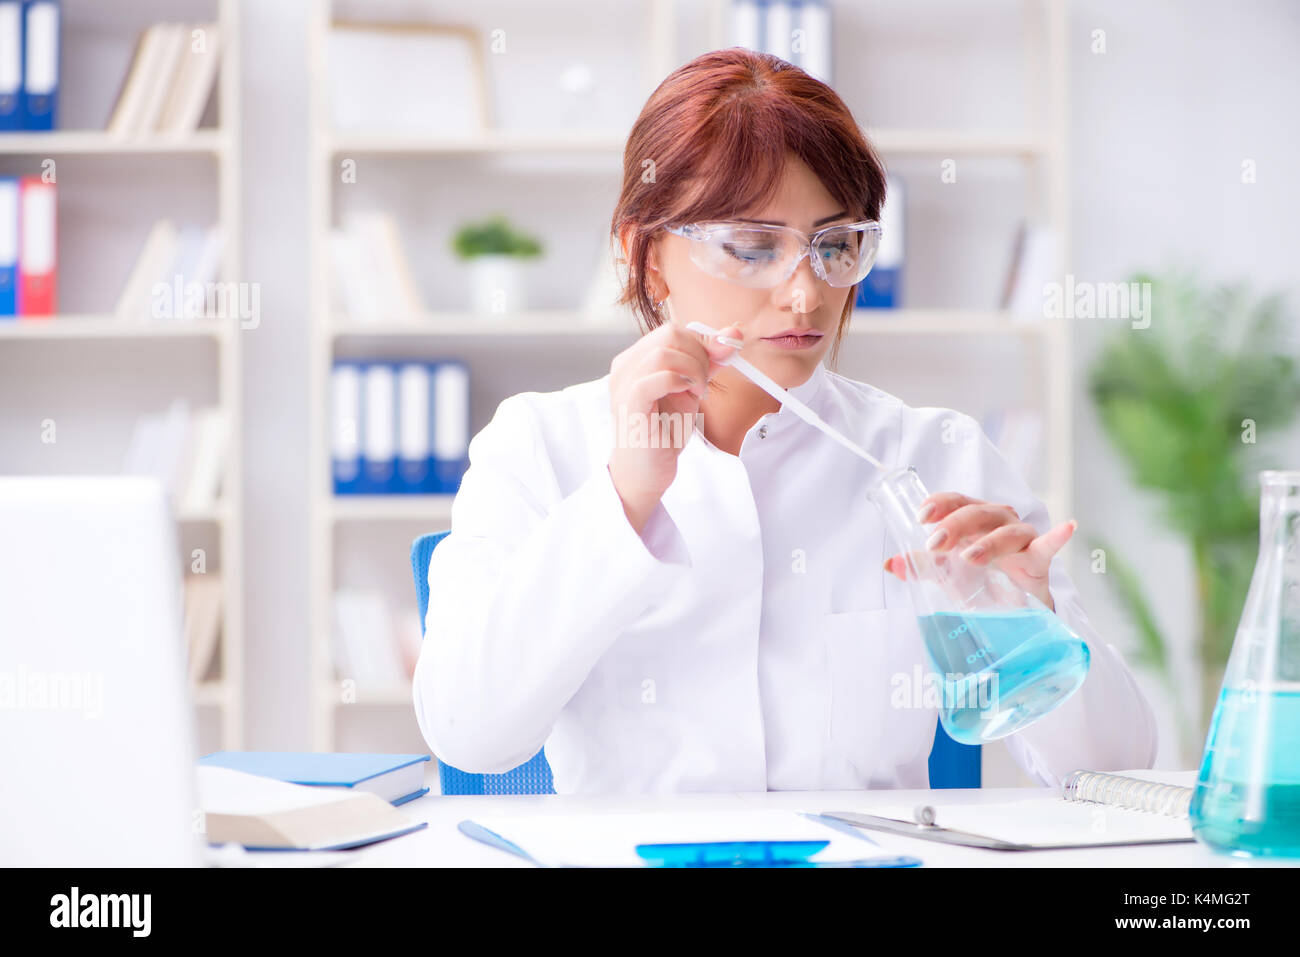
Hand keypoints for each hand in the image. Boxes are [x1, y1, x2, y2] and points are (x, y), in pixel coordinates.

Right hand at [607, 321, 741, 532]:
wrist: (646, 472)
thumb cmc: (663, 433)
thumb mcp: (691, 390)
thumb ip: (709, 361)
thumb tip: (734, 333)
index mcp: (635, 359)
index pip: (672, 331)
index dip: (702, 343)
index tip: (718, 363)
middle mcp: (625, 366)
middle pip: (669, 334)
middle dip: (700, 356)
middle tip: (704, 385)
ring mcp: (624, 383)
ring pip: (664, 351)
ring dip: (693, 370)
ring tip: (698, 393)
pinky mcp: (630, 402)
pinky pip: (658, 376)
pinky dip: (682, 382)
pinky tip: (690, 397)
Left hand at [883, 493, 1076, 610]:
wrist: (1013, 607)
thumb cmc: (980, 578)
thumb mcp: (948, 572)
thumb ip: (922, 565)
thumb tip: (890, 563)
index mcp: (973, 518)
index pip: (956, 501)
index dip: (939, 504)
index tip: (921, 516)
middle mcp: (998, 521)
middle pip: (978, 513)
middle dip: (956, 525)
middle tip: (936, 543)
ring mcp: (1020, 538)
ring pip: (1007, 531)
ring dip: (989, 542)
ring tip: (970, 557)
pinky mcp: (1039, 559)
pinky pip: (1049, 545)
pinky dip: (1058, 536)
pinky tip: (1067, 527)